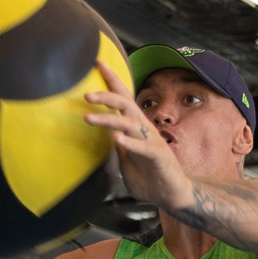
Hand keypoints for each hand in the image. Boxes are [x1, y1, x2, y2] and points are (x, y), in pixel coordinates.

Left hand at [84, 60, 193, 214]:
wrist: (171, 195)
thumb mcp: (128, 160)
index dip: (112, 80)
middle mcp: (143, 129)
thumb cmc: (150, 177)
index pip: (123, 98)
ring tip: (88, 118)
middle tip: (86, 94)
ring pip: (128, 122)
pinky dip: (129, 142)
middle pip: (124, 104)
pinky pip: (142, 146)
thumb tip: (107, 135)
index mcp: (136, 127)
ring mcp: (151, 141)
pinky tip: (115, 139)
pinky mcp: (158, 156)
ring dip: (107, 118)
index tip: (98, 63)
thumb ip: (119, 147)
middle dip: (106, 95)